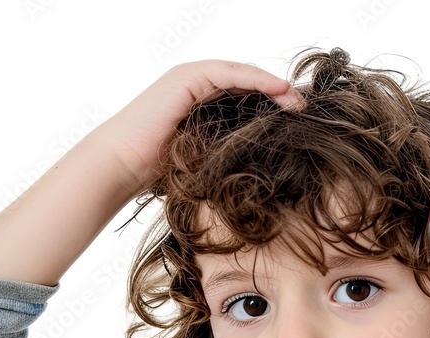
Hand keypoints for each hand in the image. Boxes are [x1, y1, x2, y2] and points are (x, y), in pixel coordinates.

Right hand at [95, 60, 303, 196]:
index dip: (272, 105)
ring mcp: (191, 78)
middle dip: (278, 94)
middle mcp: (197, 86)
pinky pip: (231, 74)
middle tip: (305, 110)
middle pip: (248, 83)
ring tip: (297, 101)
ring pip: (243, 75)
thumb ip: (228, 151)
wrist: (124, 165)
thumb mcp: (205, 159)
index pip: (245, 97)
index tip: (298, 120)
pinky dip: (257, 79)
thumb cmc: (158, 171)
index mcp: (202, 104)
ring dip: (274, 85)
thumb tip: (260, 163)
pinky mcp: (188, 77)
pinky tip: (279, 89)